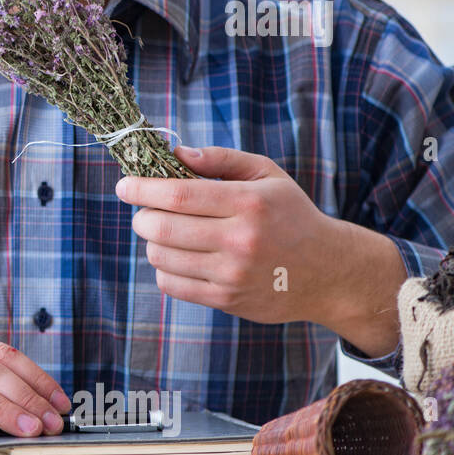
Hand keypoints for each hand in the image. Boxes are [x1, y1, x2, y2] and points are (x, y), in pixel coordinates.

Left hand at [114, 145, 340, 324]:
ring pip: (161, 257)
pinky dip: (164, 268)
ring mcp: (232, 274)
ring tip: (168, 234)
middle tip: (144, 212)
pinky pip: (171, 285)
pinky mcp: (227, 300)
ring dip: (153, 243)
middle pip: (162, 228)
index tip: (123, 185)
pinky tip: (178, 257)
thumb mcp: (267, 175)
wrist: (330, 272)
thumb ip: (221, 159)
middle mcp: (240, 240)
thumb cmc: (291, 215)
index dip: (142, 189)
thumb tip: (176, 153)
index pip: (179, 195)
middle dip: (141, 217)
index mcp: (249, 203)